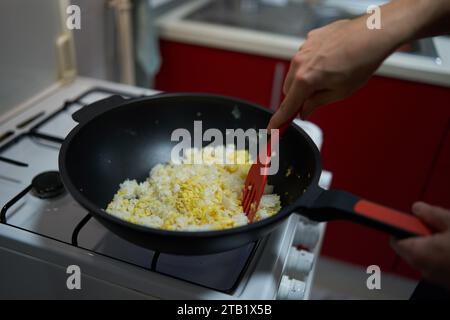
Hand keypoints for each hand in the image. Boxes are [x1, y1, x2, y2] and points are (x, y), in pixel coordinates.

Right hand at [268, 17, 395, 128]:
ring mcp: (304, 48)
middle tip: (314, 100)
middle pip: (289, 89)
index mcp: (305, 79)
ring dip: (305, 79)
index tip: (273, 129)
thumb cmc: (361, 61)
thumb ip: (316, 103)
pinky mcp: (310, 38)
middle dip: (298, 97)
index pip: (287, 106)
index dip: (279, 120)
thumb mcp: (339, 92)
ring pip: (295, 72)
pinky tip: (331, 61)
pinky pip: (304, 56)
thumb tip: (304, 111)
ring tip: (330, 76)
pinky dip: (312, 63)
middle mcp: (300, 62)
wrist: (373, 34)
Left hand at [391, 202, 449, 288]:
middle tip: (432, 223)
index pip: (394, 238)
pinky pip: (434, 265)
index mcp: (419, 252)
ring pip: (422, 256)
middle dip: (416, 233)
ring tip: (448, 234)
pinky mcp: (445, 281)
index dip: (396, 225)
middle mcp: (422, 267)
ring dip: (429, 244)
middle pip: (407, 247)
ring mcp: (434, 277)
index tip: (390, 217)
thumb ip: (431, 214)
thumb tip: (417, 208)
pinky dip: (439, 255)